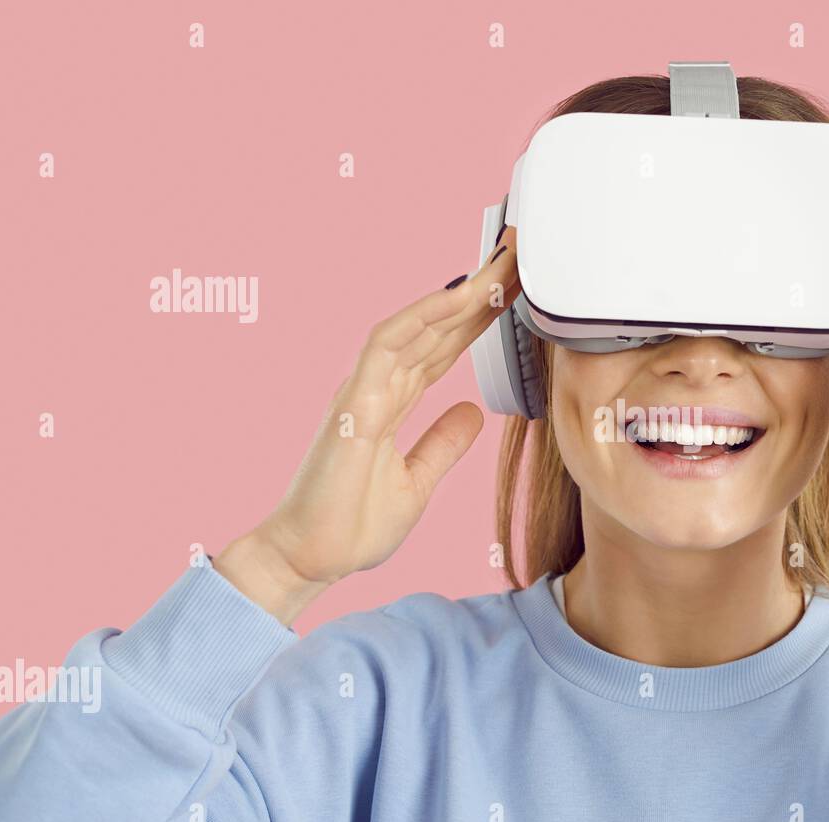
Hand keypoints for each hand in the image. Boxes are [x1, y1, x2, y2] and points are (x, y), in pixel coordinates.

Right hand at [215, 230, 520, 624]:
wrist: (310, 559)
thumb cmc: (351, 525)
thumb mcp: (417, 483)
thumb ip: (442, 444)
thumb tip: (473, 412)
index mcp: (392, 404)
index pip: (443, 349)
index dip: (478, 318)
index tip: (514, 292)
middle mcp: (378, 388)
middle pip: (436, 327)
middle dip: (478, 292)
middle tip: (517, 256)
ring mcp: (363, 390)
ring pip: (416, 325)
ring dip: (458, 293)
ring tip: (498, 264)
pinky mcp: (352, 401)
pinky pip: (387, 345)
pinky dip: (422, 316)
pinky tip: (456, 295)